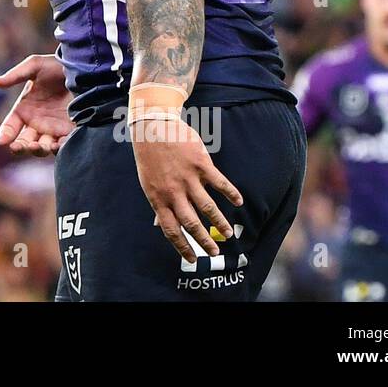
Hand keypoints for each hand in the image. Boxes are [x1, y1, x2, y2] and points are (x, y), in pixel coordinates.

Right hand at [0, 54, 73, 155]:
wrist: (83, 68)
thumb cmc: (56, 65)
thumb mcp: (35, 66)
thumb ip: (16, 75)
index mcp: (24, 109)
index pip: (10, 126)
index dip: (5, 134)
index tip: (1, 140)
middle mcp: (36, 123)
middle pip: (23, 142)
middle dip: (19, 147)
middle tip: (17, 147)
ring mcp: (53, 129)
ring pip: (41, 147)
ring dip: (37, 150)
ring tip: (37, 146)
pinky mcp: (69, 132)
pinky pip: (62, 145)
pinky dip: (57, 149)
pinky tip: (55, 145)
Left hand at [130, 117, 242, 262]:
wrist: (153, 127)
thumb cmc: (150, 158)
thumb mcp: (148, 183)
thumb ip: (158, 203)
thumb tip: (159, 225)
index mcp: (158, 199)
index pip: (171, 230)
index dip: (182, 247)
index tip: (193, 259)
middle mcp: (173, 192)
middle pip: (191, 223)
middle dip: (204, 241)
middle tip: (216, 253)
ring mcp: (188, 178)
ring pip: (208, 207)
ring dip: (220, 223)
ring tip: (228, 234)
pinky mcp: (200, 164)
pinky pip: (220, 183)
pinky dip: (231, 194)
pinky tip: (238, 202)